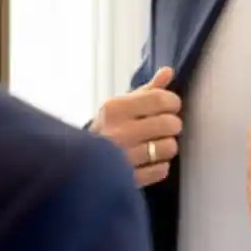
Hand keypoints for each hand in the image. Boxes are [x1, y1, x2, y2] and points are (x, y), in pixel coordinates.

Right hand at [91, 67, 181, 186]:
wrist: (78, 163)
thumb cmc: (106, 129)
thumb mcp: (120, 105)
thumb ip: (147, 90)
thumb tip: (168, 71)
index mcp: (115, 108)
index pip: (160, 99)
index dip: (172, 102)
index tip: (169, 106)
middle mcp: (119, 132)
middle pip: (170, 123)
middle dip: (172, 124)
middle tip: (164, 126)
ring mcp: (123, 158)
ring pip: (169, 147)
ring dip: (166, 146)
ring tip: (155, 144)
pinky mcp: (129, 179)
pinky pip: (162, 170)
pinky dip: (159, 165)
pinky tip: (149, 161)